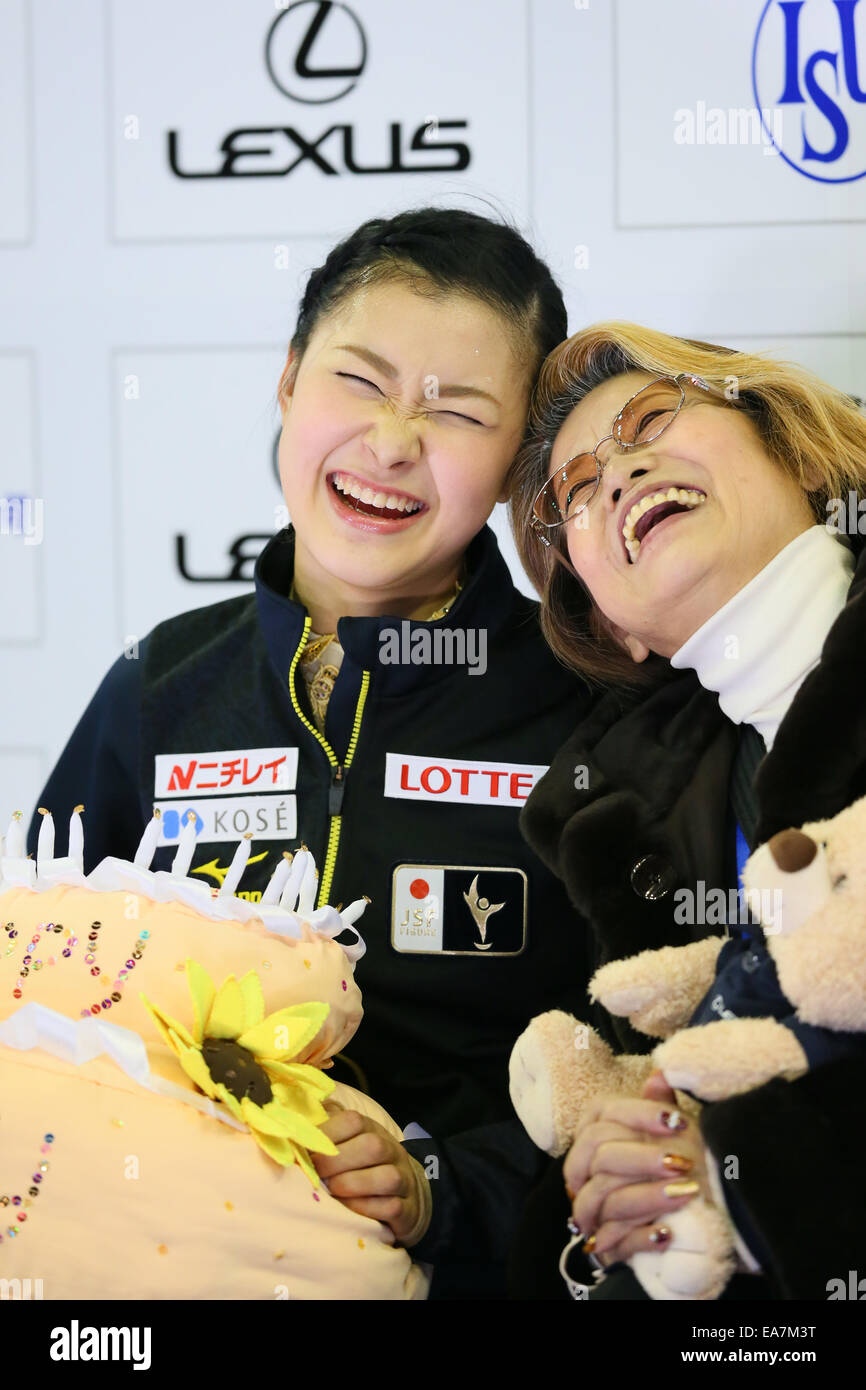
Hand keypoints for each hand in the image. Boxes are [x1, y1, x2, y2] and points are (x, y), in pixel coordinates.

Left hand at [311, 1108, 431, 1247]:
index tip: (302, 1149)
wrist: (407, 1193)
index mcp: (373, 1130)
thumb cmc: (363, 1166)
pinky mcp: (407, 1209)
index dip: (326, 1133)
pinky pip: (392, 1208)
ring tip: (332, 1191)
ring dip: (353, 1184)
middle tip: (314, 1173)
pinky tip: (347, 1211)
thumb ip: (324, 1127)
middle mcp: (392, 1151)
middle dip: (336, 1161)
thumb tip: (289, 1115)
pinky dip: (366, 1209)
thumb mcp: (346, 1141)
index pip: (354, 1121)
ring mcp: (403, 1180)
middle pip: (372, 1146)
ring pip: (387, 1177)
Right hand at [564, 1074, 711, 1264]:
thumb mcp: (667, 1136)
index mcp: (594, 1133)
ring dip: (647, 1196)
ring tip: (687, 1194)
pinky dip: (642, 1237)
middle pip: (601, 1154)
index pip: (603, 1113)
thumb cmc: (667, 1168)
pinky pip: (617, 1242)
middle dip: (643, 1158)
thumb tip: (661, 1074)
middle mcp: (585, 1170)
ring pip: (606, 1198)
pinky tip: (668, 1233)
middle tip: (683, 1162)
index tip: (678, 1122)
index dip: (640, 1115)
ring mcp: (593, 1210)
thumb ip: (659, 1106)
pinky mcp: (607, 1246)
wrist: (679, 1219)